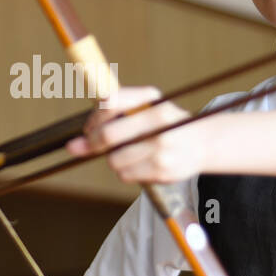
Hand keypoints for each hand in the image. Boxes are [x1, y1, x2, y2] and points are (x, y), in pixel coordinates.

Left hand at [64, 86, 205, 183]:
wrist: (202, 143)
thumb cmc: (164, 124)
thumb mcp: (144, 107)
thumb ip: (107, 119)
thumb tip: (73, 146)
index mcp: (152, 99)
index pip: (108, 104)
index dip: (93, 120)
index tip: (89, 129)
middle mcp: (159, 119)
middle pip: (108, 135)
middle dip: (94, 143)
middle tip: (94, 145)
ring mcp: (162, 146)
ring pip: (114, 159)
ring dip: (114, 159)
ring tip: (128, 153)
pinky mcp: (163, 170)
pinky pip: (126, 175)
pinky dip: (126, 171)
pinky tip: (140, 164)